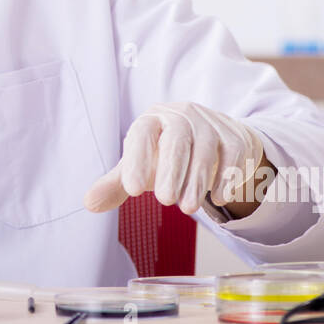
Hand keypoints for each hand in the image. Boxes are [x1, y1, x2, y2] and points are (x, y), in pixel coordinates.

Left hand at [83, 101, 263, 214]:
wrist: (211, 140)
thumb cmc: (167, 156)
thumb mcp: (141, 166)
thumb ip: (117, 184)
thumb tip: (89, 203)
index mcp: (152, 120)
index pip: (142, 132)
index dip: (136, 158)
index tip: (131, 189)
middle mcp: (181, 115)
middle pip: (178, 138)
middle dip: (172, 170)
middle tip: (166, 201)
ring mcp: (210, 123)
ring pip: (207, 147)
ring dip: (198, 180)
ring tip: (189, 208)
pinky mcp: (234, 134)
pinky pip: (233, 152)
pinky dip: (227, 176)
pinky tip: (219, 197)